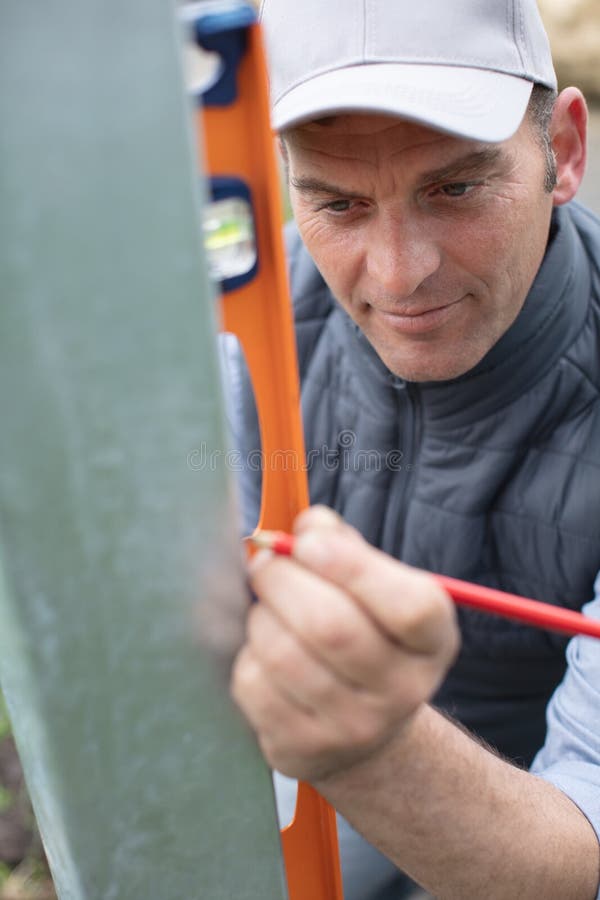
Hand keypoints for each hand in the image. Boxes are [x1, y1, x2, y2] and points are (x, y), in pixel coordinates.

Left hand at [231, 506, 458, 782]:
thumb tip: (308, 527)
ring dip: (262, 616)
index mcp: (433, 641)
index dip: (350, 565)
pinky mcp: (303, 750)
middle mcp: (403, 691)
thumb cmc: (364, 631)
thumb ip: (342, 545)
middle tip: (265, 563)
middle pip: (331, 627)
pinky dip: (248, 654)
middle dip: (283, 580)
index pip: (408, 607)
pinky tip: (263, 649)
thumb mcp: (374, 586)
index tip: (307, 542)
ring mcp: (353, 728)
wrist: (363, 726)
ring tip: (268, 608)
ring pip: (284, 654)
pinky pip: (255, 686)